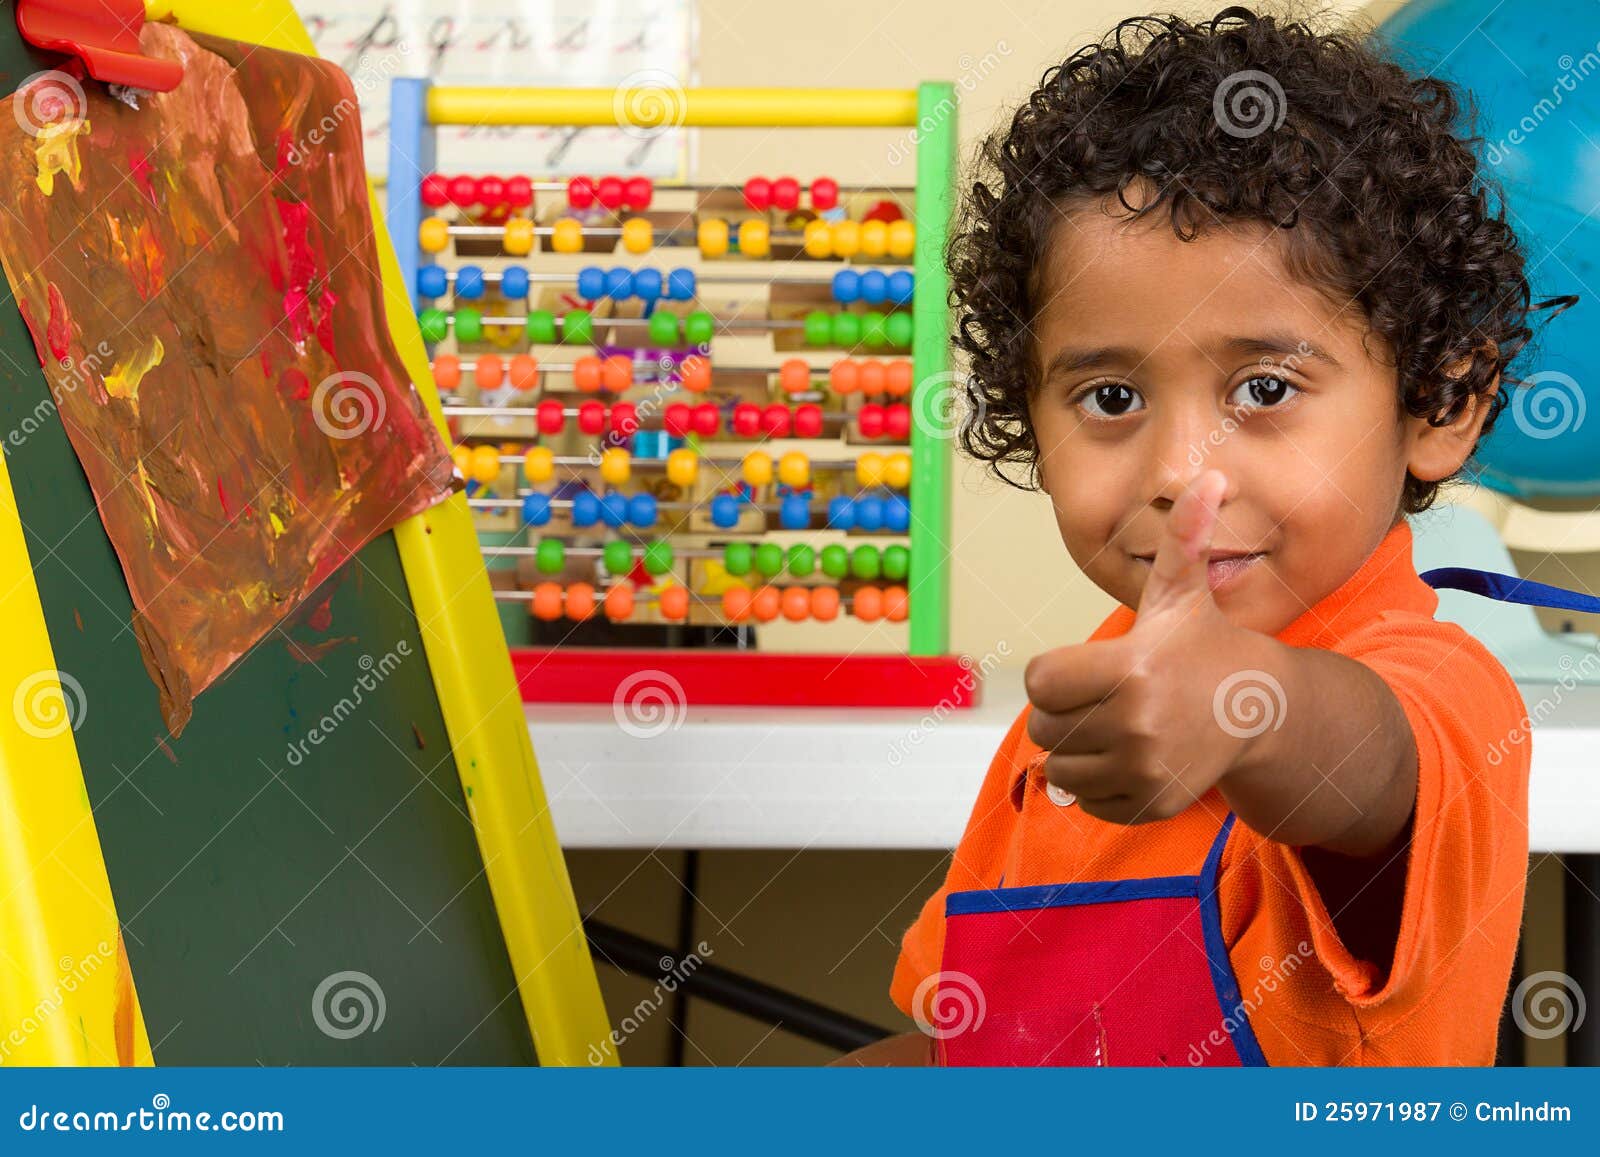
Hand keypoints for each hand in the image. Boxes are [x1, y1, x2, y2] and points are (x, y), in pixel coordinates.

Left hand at [1023, 470, 1263, 824]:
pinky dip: (1097, 784)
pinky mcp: (1149, 803)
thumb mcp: (1183, 593)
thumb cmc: (1204, 646)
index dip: (1056, 673)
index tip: (1088, 667)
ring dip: (1077, 750)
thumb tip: (1211, 477)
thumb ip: (1183, 538)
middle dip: (1065, 711)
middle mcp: (1135, 725)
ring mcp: (1143, 770)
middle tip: (1105, 697)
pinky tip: (1130, 757)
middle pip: (1044, 728)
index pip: (1039, 683)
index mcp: (1129, 670)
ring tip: (1118, 726)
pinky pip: (1087, 801)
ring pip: (1060, 768)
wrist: (1257, 712)